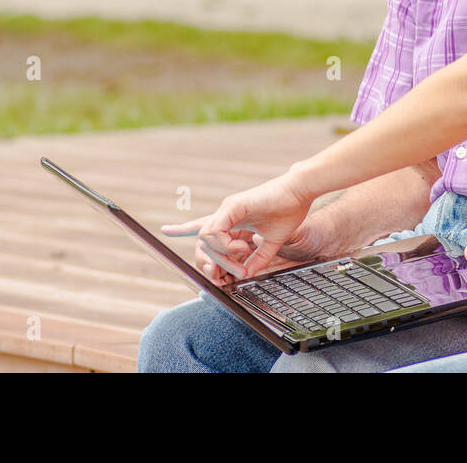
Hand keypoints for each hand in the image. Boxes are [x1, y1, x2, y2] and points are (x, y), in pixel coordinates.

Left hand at [162, 212, 332, 285]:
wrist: (301, 193)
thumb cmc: (289, 212)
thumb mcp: (272, 242)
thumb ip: (258, 258)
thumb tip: (247, 274)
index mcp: (233, 221)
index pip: (201, 225)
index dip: (182, 228)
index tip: (165, 230)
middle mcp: (226, 214)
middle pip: (203, 243)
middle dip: (214, 264)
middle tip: (235, 273)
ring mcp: (227, 209)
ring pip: (206, 239)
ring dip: (222, 256)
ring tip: (243, 256)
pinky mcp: (233, 206)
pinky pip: (215, 232)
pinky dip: (226, 246)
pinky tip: (243, 247)